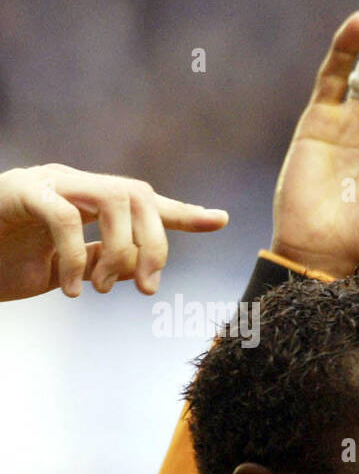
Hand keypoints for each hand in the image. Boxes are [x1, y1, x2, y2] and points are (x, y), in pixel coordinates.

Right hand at [0, 164, 226, 300]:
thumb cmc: (2, 262)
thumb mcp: (66, 270)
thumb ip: (102, 263)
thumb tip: (140, 269)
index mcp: (89, 204)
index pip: (147, 203)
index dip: (184, 213)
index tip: (222, 220)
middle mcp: (74, 185)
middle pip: (142, 196)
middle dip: (155, 245)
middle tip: (144, 289)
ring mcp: (48, 183)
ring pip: (116, 200)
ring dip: (120, 251)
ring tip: (99, 290)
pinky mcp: (21, 190)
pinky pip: (66, 217)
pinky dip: (76, 257)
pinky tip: (72, 290)